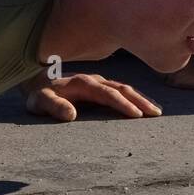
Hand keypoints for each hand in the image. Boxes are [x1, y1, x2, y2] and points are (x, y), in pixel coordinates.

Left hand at [21, 72, 161, 120]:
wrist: (37, 80)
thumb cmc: (39, 94)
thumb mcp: (40, 101)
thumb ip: (53, 106)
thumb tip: (71, 114)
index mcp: (83, 83)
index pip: (108, 94)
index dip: (123, 104)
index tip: (137, 115)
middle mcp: (94, 80)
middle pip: (122, 88)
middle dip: (140, 101)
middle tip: (156, 114)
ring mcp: (99, 81)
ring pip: (125, 88)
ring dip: (141, 98)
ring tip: (156, 111)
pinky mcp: (101, 86)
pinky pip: (122, 90)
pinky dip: (136, 97)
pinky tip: (144, 105)